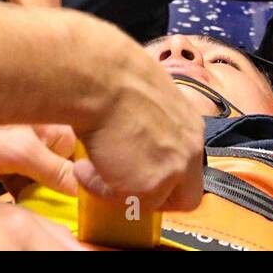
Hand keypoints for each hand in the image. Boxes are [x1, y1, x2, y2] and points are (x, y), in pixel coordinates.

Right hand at [72, 25, 204, 212]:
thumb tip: (137, 123)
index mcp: (190, 125)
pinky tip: (82, 166)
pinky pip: (121, 200)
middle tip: (125, 182)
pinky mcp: (147, 188)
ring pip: (153, 202)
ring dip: (122, 190)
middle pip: (187, 195)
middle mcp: (189, 150)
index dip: (166, 170)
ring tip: (92, 168)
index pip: (190, 162)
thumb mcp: (146, 91)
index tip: (141, 166)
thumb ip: (152, 115)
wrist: (98, 76)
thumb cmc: (111, 71)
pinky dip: (99, 187)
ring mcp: (171, 172)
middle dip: (156, 195)